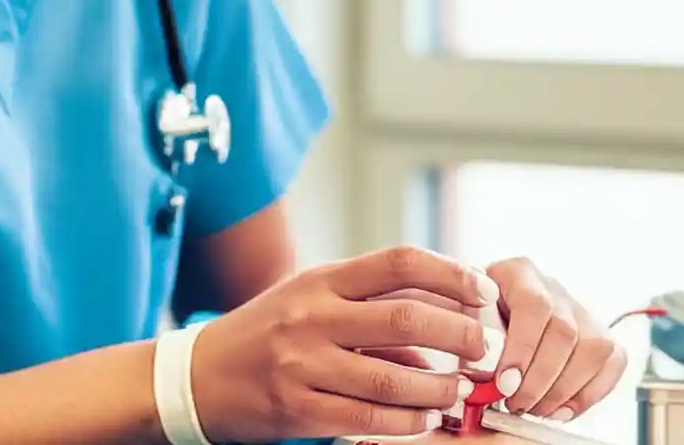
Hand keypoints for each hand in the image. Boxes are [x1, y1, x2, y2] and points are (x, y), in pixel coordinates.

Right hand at [190, 246, 499, 442]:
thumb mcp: (314, 300)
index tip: (484, 291)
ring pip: (391, 378)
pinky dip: (407, 421)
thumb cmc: (270, 331)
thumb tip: (449, 322)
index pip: (398, 262)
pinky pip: (367, 418)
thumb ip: (374, 307)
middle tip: (484, 349)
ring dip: (439, 388)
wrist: (199, 375)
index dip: (451, 274)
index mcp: (321, 279)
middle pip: (405, 319)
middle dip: (459, 335)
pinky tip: (426, 419)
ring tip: (458, 391)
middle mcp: (311, 315)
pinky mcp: (296, 408)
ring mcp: (301, 363)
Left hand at [481, 258, 626, 421]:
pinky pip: (612, 363)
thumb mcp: (462, 319)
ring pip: (592, 349)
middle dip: (540, 379)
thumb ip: (471, 340)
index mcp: (516, 272)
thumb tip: (480, 378)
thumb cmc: (474, 319)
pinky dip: (588, 395)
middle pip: (564, 331)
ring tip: (534, 409)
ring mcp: (580, 309)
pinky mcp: (601, 333)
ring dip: (563, 390)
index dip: (522, 348)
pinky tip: (559, 410)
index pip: (533, 304)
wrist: (490, 314)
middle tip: (516, 405)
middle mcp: (552, 286)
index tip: (505, 384)